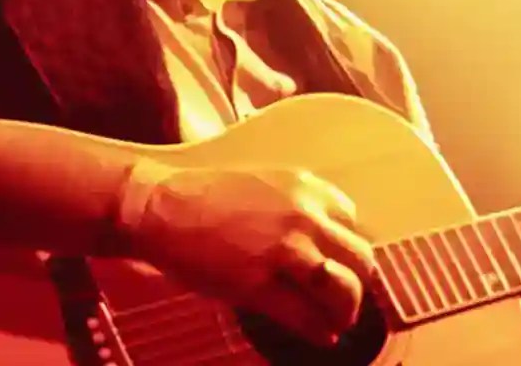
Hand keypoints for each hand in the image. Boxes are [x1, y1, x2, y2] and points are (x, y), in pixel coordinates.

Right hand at [123, 164, 374, 346]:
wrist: (160, 206)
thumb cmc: (205, 196)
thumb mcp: (265, 184)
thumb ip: (298, 208)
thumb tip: (324, 243)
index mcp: (307, 188)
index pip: (354, 223)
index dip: (347, 250)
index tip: (340, 265)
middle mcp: (303, 216)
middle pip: (360, 258)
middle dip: (357, 284)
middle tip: (346, 299)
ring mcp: (283, 251)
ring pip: (343, 290)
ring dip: (346, 311)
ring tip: (338, 321)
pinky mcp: (259, 285)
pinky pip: (307, 317)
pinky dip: (319, 331)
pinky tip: (321, 336)